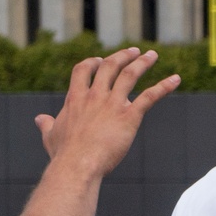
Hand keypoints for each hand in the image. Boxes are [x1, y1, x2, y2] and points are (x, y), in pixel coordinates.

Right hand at [37, 49, 179, 179]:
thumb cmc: (64, 154)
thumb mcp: (51, 135)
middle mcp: (94, 96)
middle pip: (109, 67)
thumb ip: (47, 124)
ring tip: (152, 55)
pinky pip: (150, 96)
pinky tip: (176, 79)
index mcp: (75, 98)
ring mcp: (112, 104)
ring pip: (130, 75)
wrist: (77, 164)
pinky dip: (164, 86)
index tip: (99, 59)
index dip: (92, 62)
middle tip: (134, 51)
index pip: (82, 71)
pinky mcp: (129, 115)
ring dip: (142, 63)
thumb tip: (40, 118)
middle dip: (122, 56)